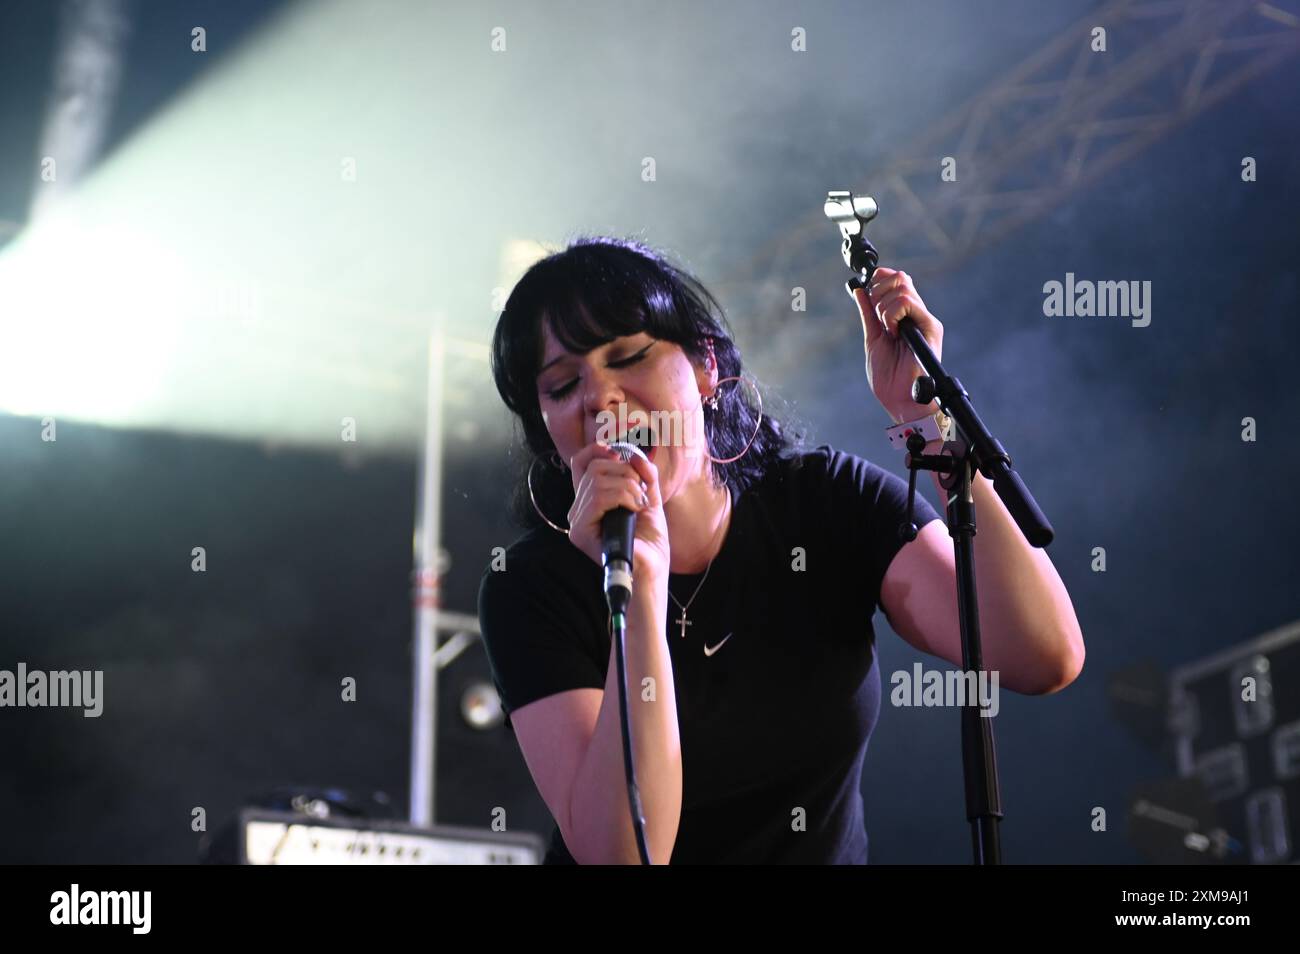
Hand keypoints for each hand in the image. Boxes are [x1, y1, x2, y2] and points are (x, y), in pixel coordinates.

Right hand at [566, 441, 669, 580]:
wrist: (652, 569)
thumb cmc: (649, 541)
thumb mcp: (649, 498)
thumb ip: (644, 475)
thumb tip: (635, 455)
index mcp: (591, 499)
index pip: (581, 463)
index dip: (596, 451)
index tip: (618, 454)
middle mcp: (579, 509)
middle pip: (594, 468)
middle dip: (625, 474)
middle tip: (640, 494)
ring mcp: (577, 521)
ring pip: (597, 481)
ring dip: (628, 488)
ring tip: (639, 505)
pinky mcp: (580, 532)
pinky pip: (598, 497)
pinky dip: (622, 498)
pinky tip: (633, 511)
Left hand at [850, 267, 944, 424]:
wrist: (899, 399)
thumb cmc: (888, 377)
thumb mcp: (872, 338)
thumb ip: (868, 314)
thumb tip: (859, 290)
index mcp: (905, 316)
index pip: (897, 280)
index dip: (880, 278)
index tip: (866, 291)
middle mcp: (917, 314)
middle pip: (901, 278)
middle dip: (879, 291)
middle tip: (876, 317)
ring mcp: (924, 320)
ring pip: (903, 288)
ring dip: (884, 307)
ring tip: (887, 330)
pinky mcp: (930, 328)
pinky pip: (908, 304)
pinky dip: (892, 314)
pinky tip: (892, 332)